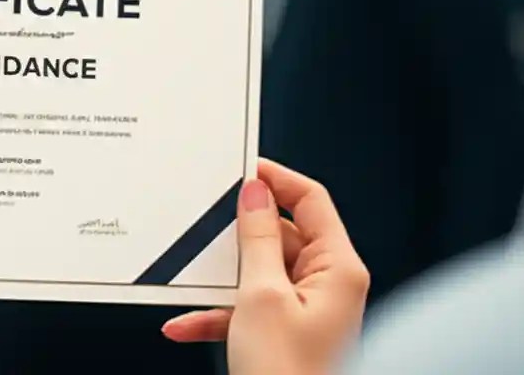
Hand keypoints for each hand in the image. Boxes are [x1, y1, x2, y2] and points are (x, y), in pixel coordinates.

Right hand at [162, 159, 369, 374]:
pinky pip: (250, 308)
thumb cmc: (288, 374)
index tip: (239, 168)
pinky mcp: (288, 332)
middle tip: (203, 226)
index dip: (276, 179)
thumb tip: (255, 193)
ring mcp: (309, 309)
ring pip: (259, 273)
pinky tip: (184, 325)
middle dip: (236, 237)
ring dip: (219, 282)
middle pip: (280, 235)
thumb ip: (255, 239)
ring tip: (188, 284)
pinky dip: (218, 313)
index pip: (311, 200)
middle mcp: (330, 283)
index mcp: (338, 267)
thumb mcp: (260, 295)